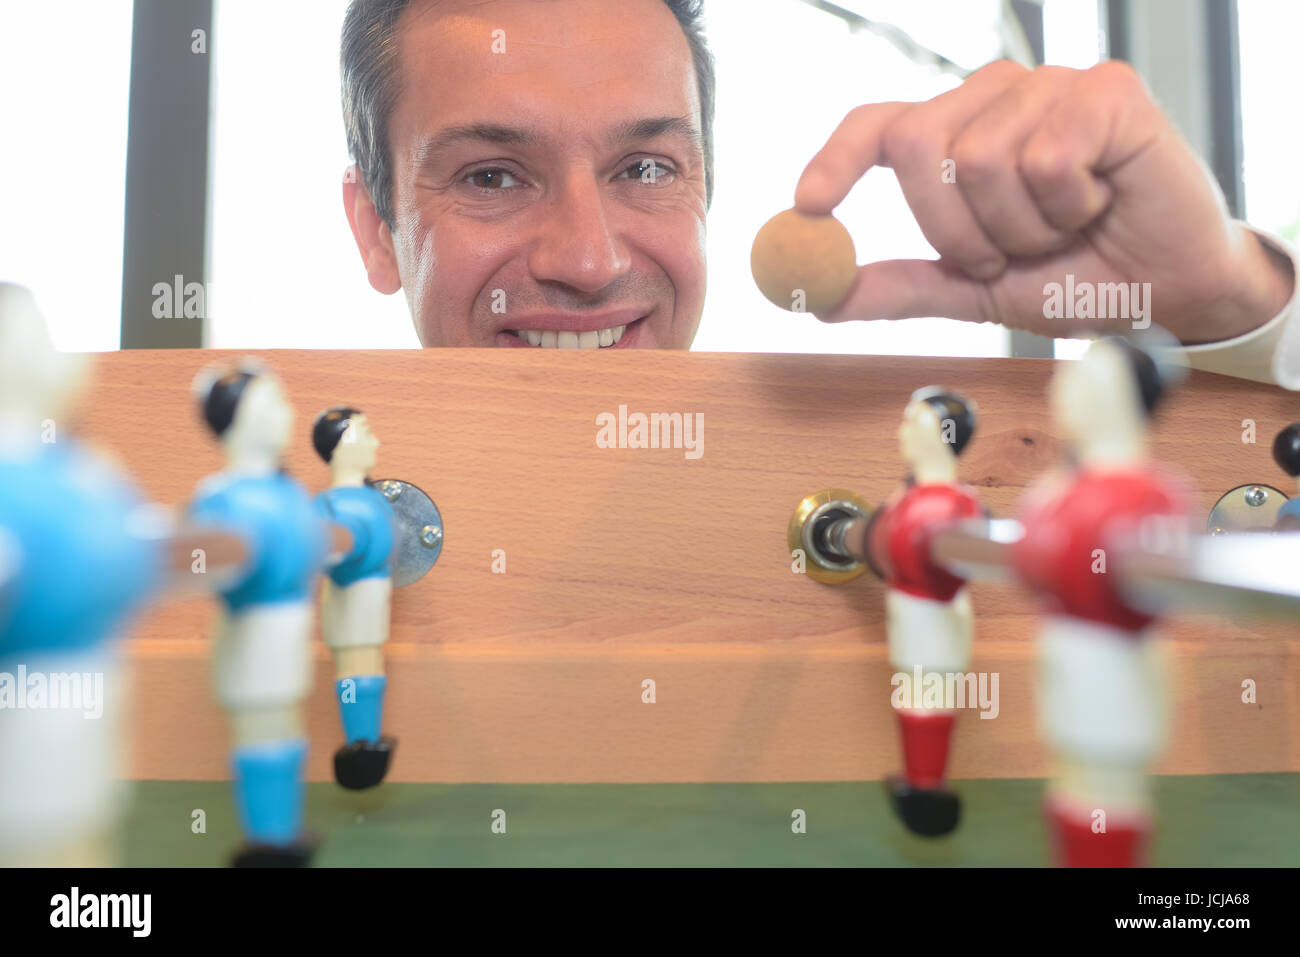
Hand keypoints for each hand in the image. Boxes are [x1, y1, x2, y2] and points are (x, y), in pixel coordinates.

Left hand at [795, 60, 1293, 344]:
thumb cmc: (1071, 278)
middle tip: (1003, 255)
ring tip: (1061, 229)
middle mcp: (993, 100)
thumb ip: (902, 288)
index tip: (808, 206)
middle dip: (954, 231)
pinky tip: (1100, 203)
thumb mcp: (972, 292)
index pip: (876, 127)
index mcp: (953, 137)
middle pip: (917, 147)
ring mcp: (1047, 87)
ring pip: (982, 160)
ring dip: (1019, 228)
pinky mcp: (1106, 90)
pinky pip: (1046, 160)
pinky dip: (1068, 207)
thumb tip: (821, 299)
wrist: (1164, 292)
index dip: (836, 160)